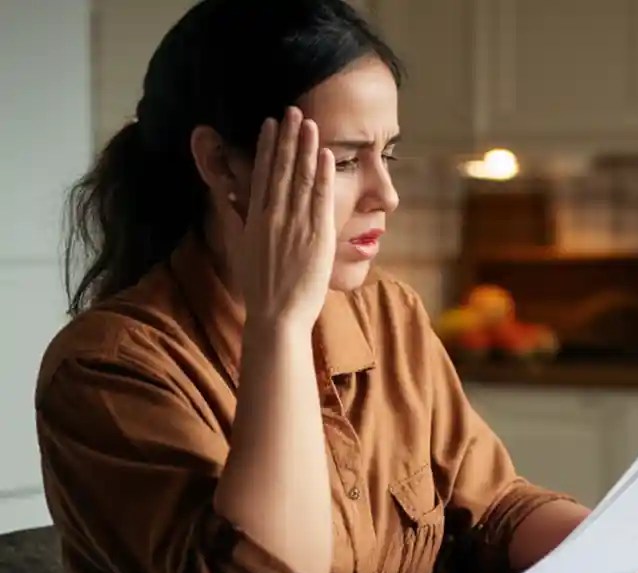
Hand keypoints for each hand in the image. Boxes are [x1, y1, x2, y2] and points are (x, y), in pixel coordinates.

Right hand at [231, 106, 335, 329]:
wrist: (277, 314)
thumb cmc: (261, 286)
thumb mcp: (241, 247)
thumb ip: (237, 219)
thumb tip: (231, 198)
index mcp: (255, 218)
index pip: (262, 174)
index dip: (267, 147)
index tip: (270, 124)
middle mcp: (274, 216)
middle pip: (282, 169)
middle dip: (288, 138)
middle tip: (292, 110)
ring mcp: (296, 224)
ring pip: (302, 178)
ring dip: (306, 148)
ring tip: (309, 123)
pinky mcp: (317, 235)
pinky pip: (321, 198)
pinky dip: (323, 174)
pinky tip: (325, 153)